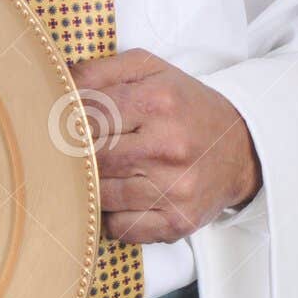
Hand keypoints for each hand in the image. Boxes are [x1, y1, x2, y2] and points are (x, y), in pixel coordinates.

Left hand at [69, 49, 261, 242]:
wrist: (242, 149)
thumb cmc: (185, 108)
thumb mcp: (151, 71)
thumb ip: (101, 70)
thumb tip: (55, 81)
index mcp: (159, 101)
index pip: (88, 116)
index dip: (67, 124)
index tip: (62, 128)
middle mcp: (169, 146)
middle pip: (92, 158)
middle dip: (77, 158)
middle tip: (75, 155)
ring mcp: (175, 188)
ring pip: (102, 196)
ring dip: (93, 188)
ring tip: (104, 174)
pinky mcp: (177, 222)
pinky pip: (120, 227)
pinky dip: (113, 216)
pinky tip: (125, 199)